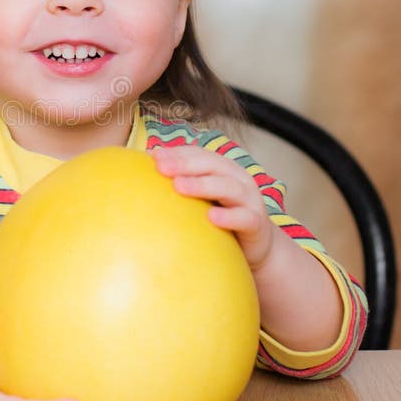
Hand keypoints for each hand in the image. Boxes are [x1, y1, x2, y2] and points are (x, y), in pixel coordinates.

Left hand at [151, 145, 276, 270]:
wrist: (258, 248)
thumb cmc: (222, 220)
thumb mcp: (202, 200)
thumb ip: (182, 187)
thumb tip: (142, 179)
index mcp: (224, 169)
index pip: (199, 154)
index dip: (178, 152)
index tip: (153, 155)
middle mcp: (238, 180)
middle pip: (212, 165)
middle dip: (185, 164)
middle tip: (161, 167)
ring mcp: (250, 201)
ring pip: (228, 187)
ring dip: (202, 185)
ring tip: (179, 186)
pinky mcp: (256, 224)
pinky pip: (244, 218)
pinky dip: (229, 216)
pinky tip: (211, 216)